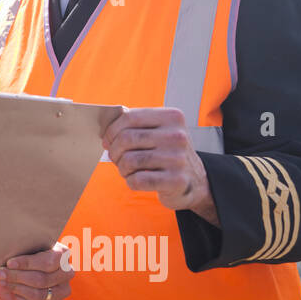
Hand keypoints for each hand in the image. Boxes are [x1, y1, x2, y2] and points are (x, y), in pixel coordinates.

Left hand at [0, 243, 72, 299]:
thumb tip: (6, 254)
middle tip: (0, 273)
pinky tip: (12, 294)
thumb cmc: (23, 256)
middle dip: (17, 277)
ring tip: (2, 282)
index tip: (9, 263)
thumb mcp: (23, 249)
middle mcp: (66, 273)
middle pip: (42, 279)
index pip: (48, 261)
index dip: (27, 263)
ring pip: (39, 295)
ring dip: (16, 288)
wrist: (22, 272)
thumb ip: (20, 249)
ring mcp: (63, 291)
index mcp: (62, 254)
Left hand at [102, 106, 217, 223]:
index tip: (108, 140)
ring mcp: (178, 158)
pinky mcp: (176, 181)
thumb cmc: (167, 154)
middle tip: (116, 158)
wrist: (195, 182)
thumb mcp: (158, 132)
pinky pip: (138, 180)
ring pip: (129, 160)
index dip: (111, 130)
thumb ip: (135, 126)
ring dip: (122, 168)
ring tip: (128, 170)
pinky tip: (137, 180)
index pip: (129, 117)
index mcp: (172, 117)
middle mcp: (177, 136)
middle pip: (126, 138)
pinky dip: (131, 182)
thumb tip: (105, 131)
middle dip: (114, 151)